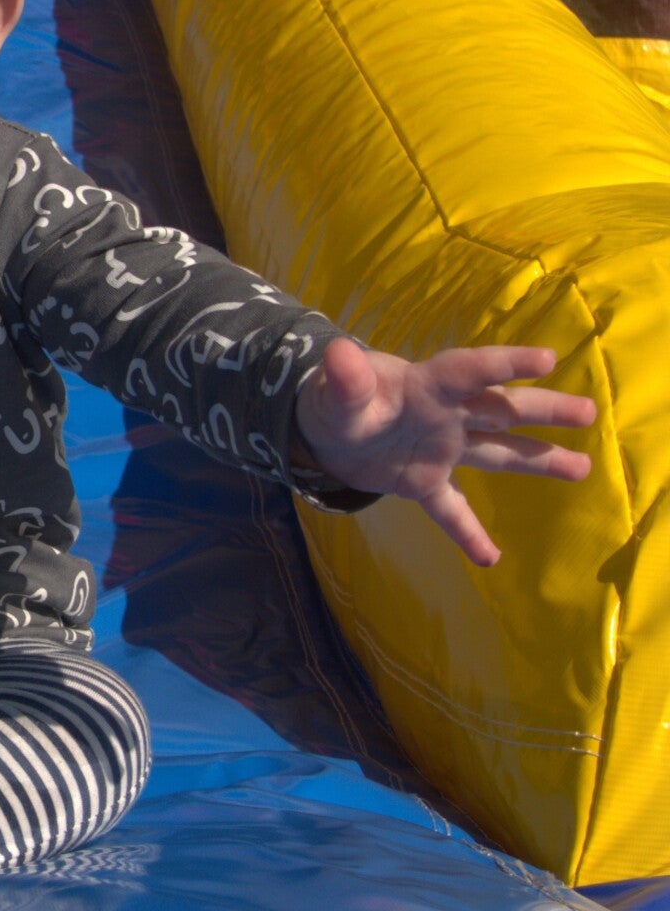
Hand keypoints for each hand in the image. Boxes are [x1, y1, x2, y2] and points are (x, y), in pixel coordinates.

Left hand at [294, 337, 594, 566]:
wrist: (323, 430)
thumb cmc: (335, 400)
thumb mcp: (334, 391)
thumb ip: (343, 379)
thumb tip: (339, 353)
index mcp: (426, 386)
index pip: (469, 371)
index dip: (505, 363)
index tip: (547, 359)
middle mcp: (445, 415)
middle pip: (502, 409)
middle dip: (544, 409)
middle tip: (588, 411)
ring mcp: (441, 450)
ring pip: (497, 453)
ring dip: (537, 459)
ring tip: (582, 468)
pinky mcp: (426, 482)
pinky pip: (452, 509)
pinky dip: (468, 532)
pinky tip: (490, 557)